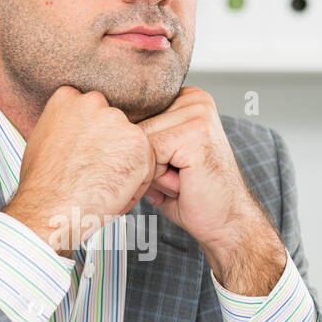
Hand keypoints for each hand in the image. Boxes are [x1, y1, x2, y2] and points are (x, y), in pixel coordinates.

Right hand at [4, 86, 155, 255]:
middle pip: (113, 125)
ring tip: (101, 189)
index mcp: (67, 97)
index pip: (92, 112)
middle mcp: (93, 102)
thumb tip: (76, 135)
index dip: (92, 139)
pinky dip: (135, 184)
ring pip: (131, 144)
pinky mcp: (138, 142)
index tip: (85, 157)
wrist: (50, 208)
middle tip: (95, 176)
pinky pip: (146, 164)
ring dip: (123, 166)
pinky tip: (113, 196)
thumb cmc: (42, 185)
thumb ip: (64, 127)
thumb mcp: (43, 141)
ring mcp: (117, 120)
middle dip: (110, 150)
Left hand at [140, 88, 286, 294]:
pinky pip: (151, 154)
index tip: (162, 168)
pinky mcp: (195, 132)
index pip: (133, 115)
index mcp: (184, 98)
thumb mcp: (159, 160)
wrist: (227, 223)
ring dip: (152, 171)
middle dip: (144, 163)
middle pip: (134, 127)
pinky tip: (183, 184)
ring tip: (180, 181)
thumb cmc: (192, 195)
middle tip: (176, 179)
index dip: (135, 149)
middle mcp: (193, 98)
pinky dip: (159, 178)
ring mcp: (197, 112)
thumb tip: (94, 131)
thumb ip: (136, 142)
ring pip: (139, 141)